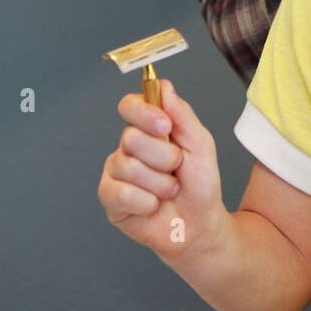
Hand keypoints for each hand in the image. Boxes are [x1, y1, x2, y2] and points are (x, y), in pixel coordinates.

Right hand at [98, 80, 226, 260]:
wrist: (199, 224)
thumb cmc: (199, 184)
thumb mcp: (200, 144)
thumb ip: (182, 114)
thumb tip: (164, 87)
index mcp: (148, 128)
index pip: (130, 105)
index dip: (144, 112)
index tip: (165, 126)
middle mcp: (128, 147)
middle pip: (131, 137)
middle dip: (164, 157)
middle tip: (176, 169)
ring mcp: (116, 172)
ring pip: (129, 167)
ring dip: (159, 183)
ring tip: (169, 190)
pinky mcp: (110, 199)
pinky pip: (121, 193)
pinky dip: (147, 202)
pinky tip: (154, 206)